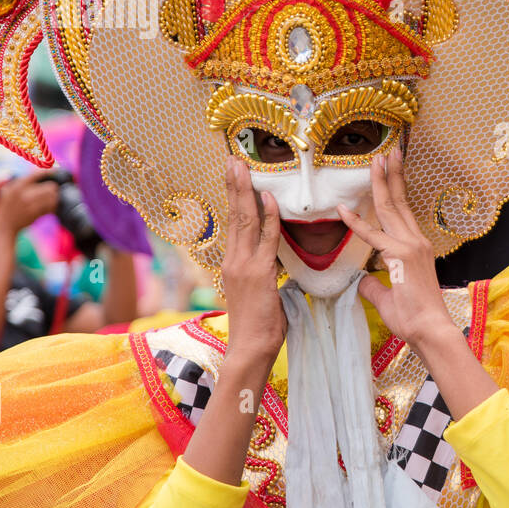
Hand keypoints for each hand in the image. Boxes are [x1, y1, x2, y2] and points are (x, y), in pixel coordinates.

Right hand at [0, 170, 59, 234]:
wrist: (3, 226)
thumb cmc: (7, 207)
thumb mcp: (9, 190)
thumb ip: (22, 182)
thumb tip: (38, 171)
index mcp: (17, 186)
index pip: (37, 174)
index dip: (49, 171)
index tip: (56, 170)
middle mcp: (24, 194)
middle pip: (50, 187)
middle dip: (53, 188)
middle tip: (52, 190)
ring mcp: (30, 205)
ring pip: (53, 197)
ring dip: (54, 198)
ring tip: (51, 199)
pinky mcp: (35, 214)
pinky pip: (51, 208)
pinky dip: (53, 207)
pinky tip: (50, 208)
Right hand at [221, 157, 285, 362]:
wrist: (251, 347)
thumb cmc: (259, 324)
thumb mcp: (260, 290)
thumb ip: (265, 270)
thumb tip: (276, 259)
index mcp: (232, 263)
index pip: (233, 223)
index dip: (234, 197)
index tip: (234, 175)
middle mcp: (233, 260)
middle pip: (233, 215)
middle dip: (234, 185)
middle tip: (233, 160)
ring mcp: (243, 266)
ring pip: (244, 221)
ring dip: (244, 192)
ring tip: (241, 168)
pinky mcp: (258, 274)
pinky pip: (265, 239)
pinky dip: (267, 217)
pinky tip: (268, 198)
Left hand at [337, 148, 455, 352]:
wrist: (430, 329)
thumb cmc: (414, 317)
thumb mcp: (389, 296)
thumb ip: (374, 284)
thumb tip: (361, 280)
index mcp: (417, 247)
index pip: (402, 213)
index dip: (394, 190)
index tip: (390, 170)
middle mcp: (416, 241)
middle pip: (400, 202)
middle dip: (391, 175)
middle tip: (386, 153)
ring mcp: (410, 247)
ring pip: (391, 208)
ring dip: (382, 183)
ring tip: (377, 161)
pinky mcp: (401, 257)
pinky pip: (373, 236)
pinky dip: (357, 223)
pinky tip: (343, 209)